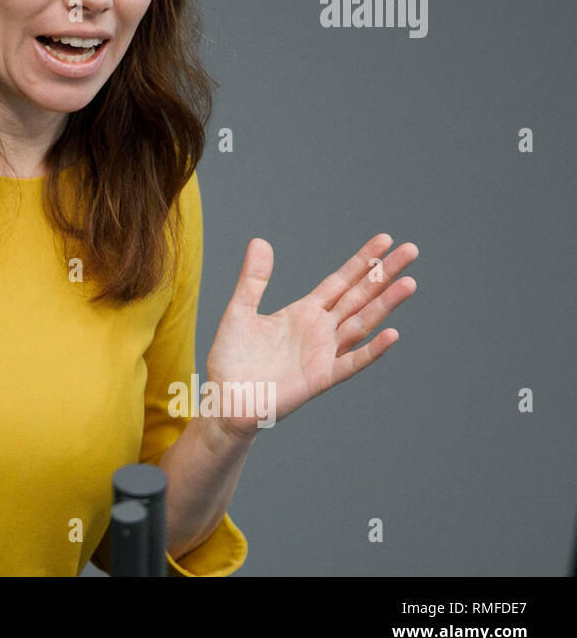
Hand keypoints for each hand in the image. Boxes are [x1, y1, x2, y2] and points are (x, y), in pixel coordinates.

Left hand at [203, 233, 417, 438]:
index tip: (385, 240)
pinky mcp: (320, 378)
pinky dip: (372, 350)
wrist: (226, 398)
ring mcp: (323, 353)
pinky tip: (392, 334)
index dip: (362, 261)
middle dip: (383, 274)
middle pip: (359, 296)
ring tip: (409, 283)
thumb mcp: (240, 310)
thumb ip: (253, 279)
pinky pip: (351, 363)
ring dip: (385, 305)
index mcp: (304, 312)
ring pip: (361, 323)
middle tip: (411, 250)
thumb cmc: (232, 358)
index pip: (340, 281)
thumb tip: (259, 241)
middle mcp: (320, 330)